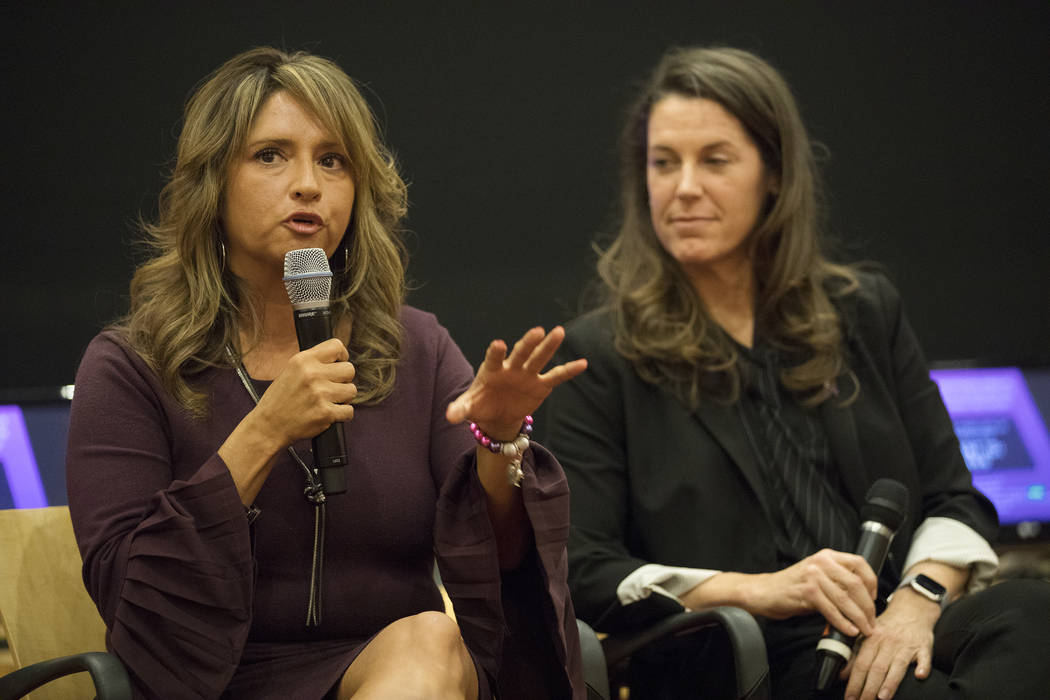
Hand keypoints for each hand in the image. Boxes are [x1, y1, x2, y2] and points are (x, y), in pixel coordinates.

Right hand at [251, 338, 356, 447]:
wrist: (268, 426)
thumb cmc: (280, 399)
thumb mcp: (291, 370)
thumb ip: (314, 363)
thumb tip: (340, 360)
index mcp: (303, 360)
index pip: (336, 346)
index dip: (342, 356)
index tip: (339, 364)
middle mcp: (312, 374)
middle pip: (349, 369)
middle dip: (344, 379)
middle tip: (332, 387)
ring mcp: (320, 394)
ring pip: (352, 390)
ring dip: (344, 398)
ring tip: (329, 401)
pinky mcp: (326, 413)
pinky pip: (349, 411)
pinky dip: (342, 414)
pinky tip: (329, 414)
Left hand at [445, 326, 586, 436]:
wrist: (497, 415)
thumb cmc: (480, 405)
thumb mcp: (469, 408)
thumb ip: (460, 409)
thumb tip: (449, 415)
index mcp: (492, 369)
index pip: (494, 358)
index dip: (496, 351)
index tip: (499, 344)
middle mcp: (512, 367)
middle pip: (521, 353)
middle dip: (528, 342)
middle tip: (538, 331)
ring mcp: (528, 374)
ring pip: (539, 358)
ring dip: (549, 346)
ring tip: (559, 332)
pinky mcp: (541, 385)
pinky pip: (556, 376)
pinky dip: (569, 370)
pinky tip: (583, 363)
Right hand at [743, 549, 877, 637]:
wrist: (764, 591)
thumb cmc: (792, 587)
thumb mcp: (817, 576)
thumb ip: (837, 581)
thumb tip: (863, 599)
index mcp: (827, 556)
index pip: (859, 563)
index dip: (872, 582)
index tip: (874, 598)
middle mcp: (821, 562)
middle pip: (856, 584)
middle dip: (868, 606)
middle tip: (872, 621)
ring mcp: (814, 575)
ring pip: (845, 599)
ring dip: (858, 618)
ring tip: (864, 630)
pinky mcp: (807, 591)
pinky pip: (831, 610)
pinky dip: (842, 623)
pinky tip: (848, 630)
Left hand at [841, 591, 938, 699]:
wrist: (912, 608)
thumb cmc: (888, 626)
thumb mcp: (868, 636)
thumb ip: (855, 655)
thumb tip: (843, 675)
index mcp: (872, 639)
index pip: (861, 663)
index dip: (854, 681)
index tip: (850, 697)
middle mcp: (888, 642)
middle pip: (877, 667)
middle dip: (869, 688)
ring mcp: (907, 645)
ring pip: (898, 665)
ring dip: (890, 682)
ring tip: (882, 697)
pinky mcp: (924, 647)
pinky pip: (925, 657)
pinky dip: (923, 666)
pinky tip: (920, 676)